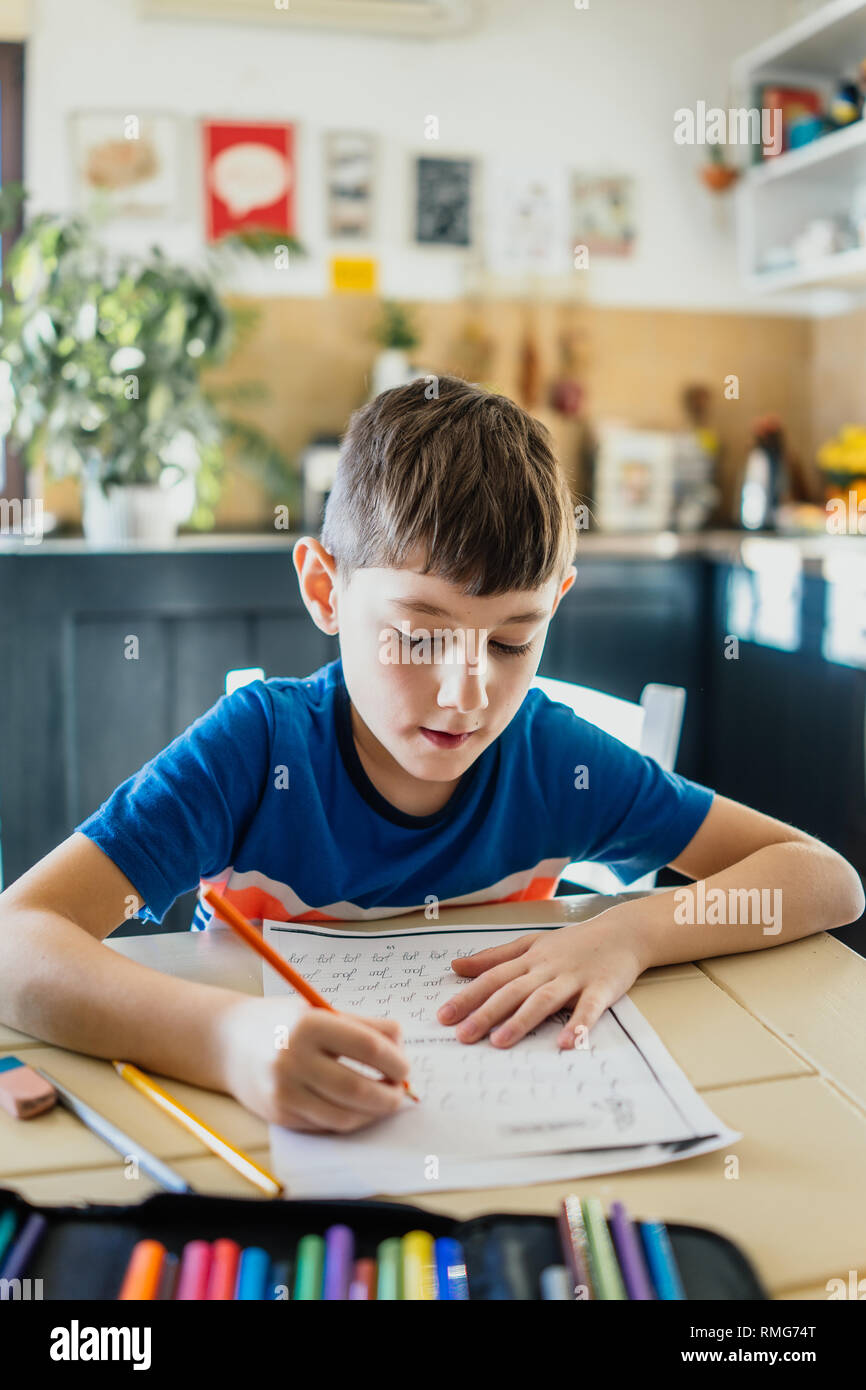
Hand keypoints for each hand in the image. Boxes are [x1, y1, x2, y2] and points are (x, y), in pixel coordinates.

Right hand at [217, 995, 409, 1131]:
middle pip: (359, 1088)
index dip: (396, 1060)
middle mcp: (293, 1059)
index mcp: (308, 1024)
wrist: (227, 1041)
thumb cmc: (282, 1022)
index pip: (369, 1047)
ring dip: (373, 1113)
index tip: (405, 1067)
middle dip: (390, 1094)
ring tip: (383, 1101)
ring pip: (345, 1115)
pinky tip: (358, 1109)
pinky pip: (326, 1125)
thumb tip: (401, 1047)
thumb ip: (361, 1026)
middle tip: (400, 1090)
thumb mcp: (318, 1010)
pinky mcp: (280, 1115)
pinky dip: (349, 1119)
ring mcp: (284, 1091)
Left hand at [436, 916, 645, 1048]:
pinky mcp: (601, 988)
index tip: (444, 1017)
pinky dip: (578, 1025)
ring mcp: (574, 978)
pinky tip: (565, 1043)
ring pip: (543, 999)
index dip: (468, 997)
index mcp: (529, 959)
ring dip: (521, 1020)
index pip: (492, 978)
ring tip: (500, 1042)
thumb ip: (494, 957)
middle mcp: (547, 968)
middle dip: (486, 1013)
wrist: (622, 931)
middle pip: (512, 990)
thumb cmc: (573, 942)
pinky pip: (589, 1008)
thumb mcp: (531, 944)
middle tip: (462, 1036)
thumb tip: (455, 966)